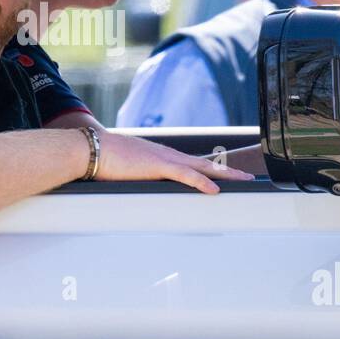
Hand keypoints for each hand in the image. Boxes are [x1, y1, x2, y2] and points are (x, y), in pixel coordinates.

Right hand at [94, 132, 254, 192]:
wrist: (91, 148)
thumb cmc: (103, 160)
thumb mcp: (126, 170)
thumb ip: (137, 177)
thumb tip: (139, 187)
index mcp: (160, 157)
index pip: (192, 164)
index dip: (211, 169)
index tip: (225, 176)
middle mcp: (167, 155)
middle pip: (205, 163)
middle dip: (228, 171)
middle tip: (248, 177)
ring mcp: (164, 159)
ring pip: (203, 167)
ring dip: (225, 175)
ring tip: (243, 181)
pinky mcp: (158, 166)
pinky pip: (186, 175)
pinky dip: (202, 182)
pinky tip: (215, 190)